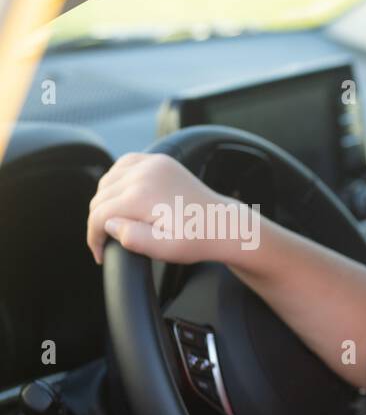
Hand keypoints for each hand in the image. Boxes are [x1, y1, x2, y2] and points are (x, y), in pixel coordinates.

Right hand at [86, 153, 247, 265]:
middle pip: (101, 197)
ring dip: (105, 200)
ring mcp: (152, 163)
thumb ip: (134, 238)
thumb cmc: (198, 239)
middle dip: (98, 221)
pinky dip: (116, 181)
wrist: (224, 224)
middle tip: (106, 241)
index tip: (100, 254)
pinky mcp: (159, 160)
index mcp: (142, 195)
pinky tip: (121, 197)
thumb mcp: (166, 249)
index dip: (94, 237)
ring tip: (114, 222)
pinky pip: (124, 166)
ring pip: (108, 180)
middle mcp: (143, 173)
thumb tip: (109, 224)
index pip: (100, 215)